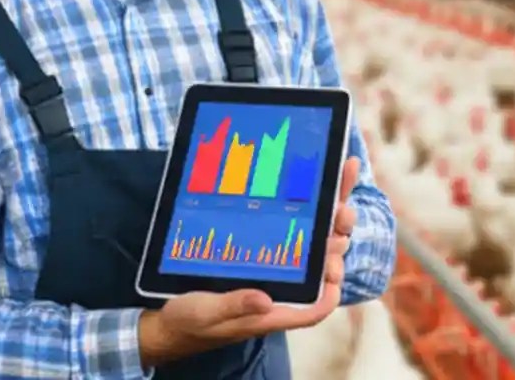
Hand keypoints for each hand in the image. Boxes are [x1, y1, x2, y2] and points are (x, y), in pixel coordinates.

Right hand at [139, 158, 361, 366]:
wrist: (172, 317)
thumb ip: (235, 306)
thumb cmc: (191, 320)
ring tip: (337, 198)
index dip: (327, 290)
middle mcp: (279, 291)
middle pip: (319, 267)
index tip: (334, 268)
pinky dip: (300, 217)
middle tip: (343, 212)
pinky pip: (286, 237)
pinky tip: (308, 193)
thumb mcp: (207, 313)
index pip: (311, 308)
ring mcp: (271, 272)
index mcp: (272, 311)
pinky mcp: (258, 257)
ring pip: (310, 248)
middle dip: (335, 240)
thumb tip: (264, 300)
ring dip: (326, 225)